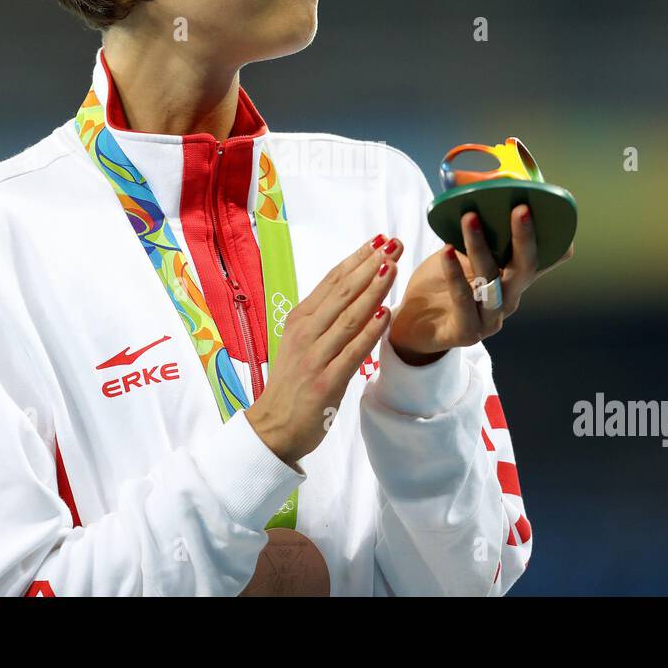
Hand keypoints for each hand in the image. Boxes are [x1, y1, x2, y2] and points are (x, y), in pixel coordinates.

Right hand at [246, 233, 401, 465]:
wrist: (273, 427)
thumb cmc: (291, 383)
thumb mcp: (299, 343)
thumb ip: (320, 318)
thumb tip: (348, 290)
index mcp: (299, 321)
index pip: (331, 282)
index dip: (356, 259)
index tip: (378, 240)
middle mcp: (305, 334)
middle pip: (343, 292)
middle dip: (371, 265)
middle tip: (394, 244)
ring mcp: (315, 357)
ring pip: (349, 317)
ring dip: (373, 290)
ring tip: (393, 267)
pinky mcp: (326, 382)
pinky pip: (352, 351)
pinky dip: (370, 330)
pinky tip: (386, 313)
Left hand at [387, 204, 572, 365]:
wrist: (413, 326)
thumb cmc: (438, 285)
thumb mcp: (460, 254)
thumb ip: (476, 235)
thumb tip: (479, 192)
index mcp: (512, 281)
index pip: (542, 260)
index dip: (552, 238)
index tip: (549, 210)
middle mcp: (508, 300)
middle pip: (525, 268)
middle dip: (524, 237)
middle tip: (520, 207)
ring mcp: (490, 320)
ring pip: (491, 281)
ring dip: (481, 247)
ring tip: (470, 217)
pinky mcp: (466, 333)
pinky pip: (463, 301)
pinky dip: (455, 274)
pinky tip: (447, 250)